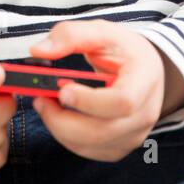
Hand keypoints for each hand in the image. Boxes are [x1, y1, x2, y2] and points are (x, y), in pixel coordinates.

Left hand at [28, 20, 180, 162]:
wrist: (145, 70)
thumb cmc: (123, 50)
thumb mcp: (102, 31)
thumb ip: (70, 36)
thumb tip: (38, 50)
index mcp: (145, 80)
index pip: (122, 102)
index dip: (88, 101)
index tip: (62, 89)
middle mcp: (145, 113)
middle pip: (101, 132)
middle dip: (62, 120)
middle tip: (40, 100)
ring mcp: (135, 134)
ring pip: (92, 146)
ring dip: (60, 129)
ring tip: (46, 105)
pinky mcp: (121, 146)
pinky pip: (90, 152)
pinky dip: (68, 138)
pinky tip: (60, 117)